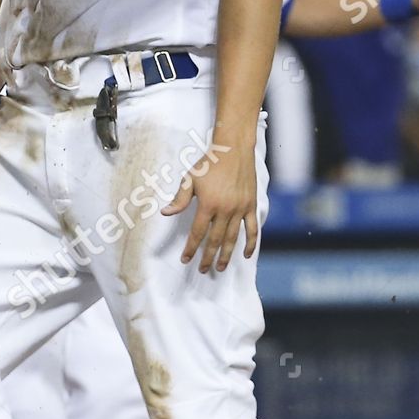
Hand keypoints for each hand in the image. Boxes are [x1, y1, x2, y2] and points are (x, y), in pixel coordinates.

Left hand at [163, 138, 258, 273]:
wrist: (233, 150)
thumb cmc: (209, 163)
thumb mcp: (190, 178)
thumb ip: (180, 198)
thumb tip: (165, 213)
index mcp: (208, 204)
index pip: (197, 232)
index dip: (191, 248)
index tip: (185, 259)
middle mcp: (225, 210)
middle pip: (215, 240)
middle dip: (208, 257)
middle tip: (202, 269)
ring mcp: (240, 209)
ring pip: (233, 238)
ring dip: (227, 255)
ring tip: (221, 267)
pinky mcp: (251, 206)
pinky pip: (252, 230)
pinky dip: (250, 243)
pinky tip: (246, 254)